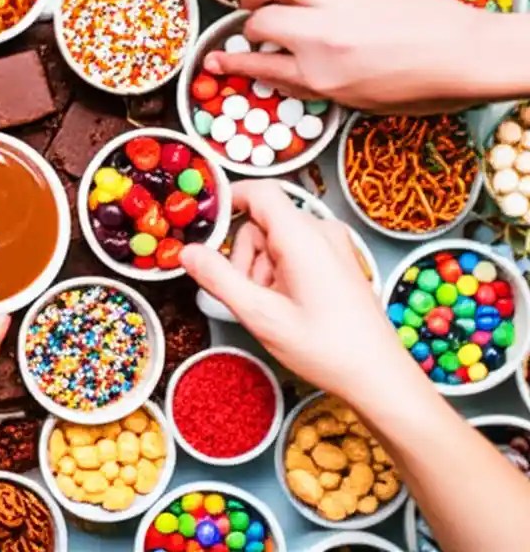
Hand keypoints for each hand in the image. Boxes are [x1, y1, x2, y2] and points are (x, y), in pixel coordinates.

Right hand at [180, 181, 402, 398]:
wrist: (377, 374)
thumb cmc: (325, 348)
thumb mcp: (261, 315)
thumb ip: (219, 279)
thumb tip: (187, 252)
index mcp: (303, 237)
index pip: (259, 191)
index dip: (227, 201)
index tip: (205, 227)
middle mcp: (321, 232)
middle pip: (261, 222)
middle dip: (244, 256)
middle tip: (248, 296)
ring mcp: (333, 246)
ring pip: (274, 240)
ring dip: (261, 269)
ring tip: (272, 307)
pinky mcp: (337, 261)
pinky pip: (294, 252)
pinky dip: (280, 274)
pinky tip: (287, 306)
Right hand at [208, 0, 489, 113]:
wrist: (468, 52)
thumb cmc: (424, 87)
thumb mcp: (357, 102)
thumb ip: (315, 85)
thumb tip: (289, 73)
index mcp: (320, 76)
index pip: (259, 67)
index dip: (229, 65)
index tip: (212, 62)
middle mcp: (322, 36)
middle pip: (261, 21)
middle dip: (248, 25)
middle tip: (250, 28)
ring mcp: (339, 3)